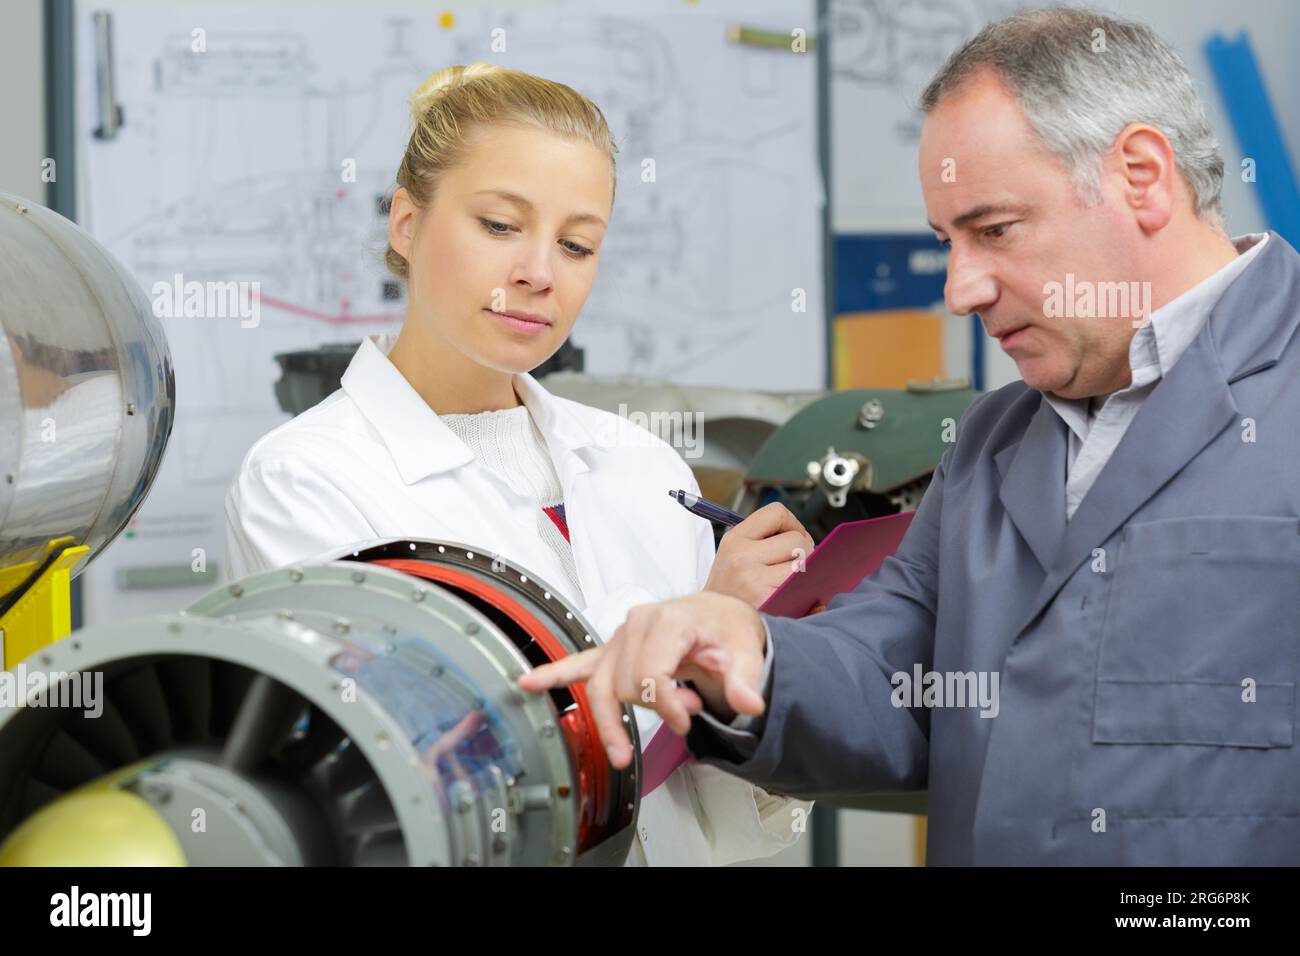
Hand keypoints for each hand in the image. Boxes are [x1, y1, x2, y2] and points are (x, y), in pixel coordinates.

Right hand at [516, 592, 767, 768]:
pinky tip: (526, 682)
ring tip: (621, 752)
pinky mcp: (612, 650)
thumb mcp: (746, 650)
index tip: (688, 718)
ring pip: (599, 686)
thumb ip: (745, 679)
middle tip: (686, 710)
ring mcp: (621, 637)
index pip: (648, 673)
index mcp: (668, 620)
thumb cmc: (727, 629)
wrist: (719, 617)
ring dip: (610, 720)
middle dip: (653, 708)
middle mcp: (637, 624)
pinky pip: (577, 663)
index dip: (666, 706)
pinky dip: (552, 674)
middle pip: (624, 684)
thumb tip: (747, 703)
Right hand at [703, 502, 815, 607]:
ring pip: (804, 564)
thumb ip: (762, 540)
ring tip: (790, 581)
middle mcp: (742, 557)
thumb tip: (805, 537)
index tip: (792, 536)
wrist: (712, 623)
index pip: (777, 513)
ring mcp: (754, 580)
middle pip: (798, 540)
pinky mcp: (768, 602)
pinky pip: (805, 589)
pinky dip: (807, 593)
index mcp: (735, 539)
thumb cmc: (730, 589)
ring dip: (805, 573)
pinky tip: (794, 598)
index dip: (792, 523)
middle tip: (793, 564)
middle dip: (804, 551)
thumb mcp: (732, 554)